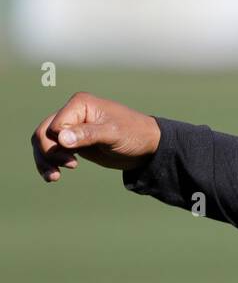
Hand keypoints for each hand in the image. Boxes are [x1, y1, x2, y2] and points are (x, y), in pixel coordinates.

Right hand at [32, 91, 161, 182]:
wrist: (148, 146)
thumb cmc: (134, 134)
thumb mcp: (113, 135)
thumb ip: (88, 135)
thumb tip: (61, 138)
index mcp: (80, 104)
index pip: (55, 125)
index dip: (58, 144)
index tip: (73, 160)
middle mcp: (73, 112)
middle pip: (44, 133)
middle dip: (46, 153)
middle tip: (60, 171)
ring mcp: (72, 126)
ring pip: (44, 142)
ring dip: (44, 160)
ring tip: (53, 177)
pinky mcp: (75, 140)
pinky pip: (53, 149)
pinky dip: (50, 162)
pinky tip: (54, 175)